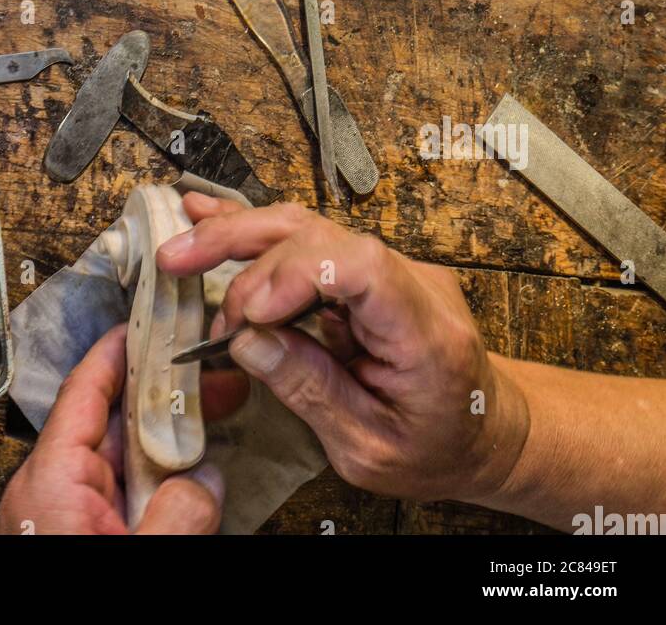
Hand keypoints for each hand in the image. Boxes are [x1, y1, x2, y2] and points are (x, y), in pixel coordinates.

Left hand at [0, 324, 240, 534]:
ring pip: (123, 461)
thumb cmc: (80, 600)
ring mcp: (65, 515)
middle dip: (167, 396)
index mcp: (51, 479)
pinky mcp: (81, 533)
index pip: (84, 390)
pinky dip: (160, 479)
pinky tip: (195, 475)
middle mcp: (52, 491)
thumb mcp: (140, 552)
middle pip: (113, 421)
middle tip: (213, 376)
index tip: (151, 321)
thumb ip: (178, 511)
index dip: (120, 350)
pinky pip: (123, 494)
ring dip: (170, 441)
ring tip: (216, 420)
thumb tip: (208, 479)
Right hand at [157, 198, 529, 505]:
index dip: (295, 272)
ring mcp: (391, 267)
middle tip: (180, 261)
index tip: (249, 312)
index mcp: (426, 332)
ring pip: (308, 228)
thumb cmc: (438, 446)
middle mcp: (412, 282)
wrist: (486, 428)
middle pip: (322, 234)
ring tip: (181, 242)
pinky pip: (308, 242)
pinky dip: (256, 235)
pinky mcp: (368, 269)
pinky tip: (212, 216)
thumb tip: (247, 340)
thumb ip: (309, 390)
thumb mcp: (371, 448)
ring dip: (238, 233)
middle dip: (244, 244)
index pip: (362, 266)